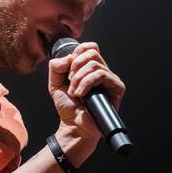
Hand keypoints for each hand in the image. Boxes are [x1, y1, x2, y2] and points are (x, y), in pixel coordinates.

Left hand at [48, 41, 125, 155]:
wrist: (74, 125)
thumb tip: (69, 57)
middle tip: (71, 82)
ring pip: (94, 64)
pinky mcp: (117, 87)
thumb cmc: (68, 107)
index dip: (78, 53)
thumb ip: (56, 65)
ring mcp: (110, 79)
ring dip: (79, 78)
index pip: (90, 47)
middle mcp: (102, 72)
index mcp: (90, 68)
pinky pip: (101, 74)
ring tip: (75, 92)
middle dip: (76, 67)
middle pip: (92, 52)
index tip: (69, 68)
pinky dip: (87, 83)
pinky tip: (82, 94)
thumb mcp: (55, 82)